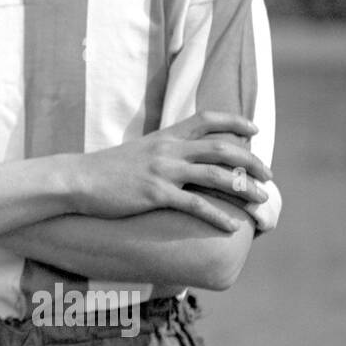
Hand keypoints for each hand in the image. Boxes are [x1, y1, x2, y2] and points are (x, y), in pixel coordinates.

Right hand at [72, 112, 273, 230]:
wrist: (78, 180)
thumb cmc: (106, 170)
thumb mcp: (138, 152)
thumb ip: (162, 151)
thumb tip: (181, 160)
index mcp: (165, 136)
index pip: (207, 119)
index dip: (235, 122)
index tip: (255, 130)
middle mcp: (168, 149)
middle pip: (221, 148)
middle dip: (250, 161)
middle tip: (268, 175)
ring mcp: (162, 170)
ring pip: (215, 174)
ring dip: (243, 188)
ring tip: (260, 201)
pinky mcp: (155, 193)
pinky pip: (195, 203)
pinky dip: (218, 216)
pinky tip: (232, 226)